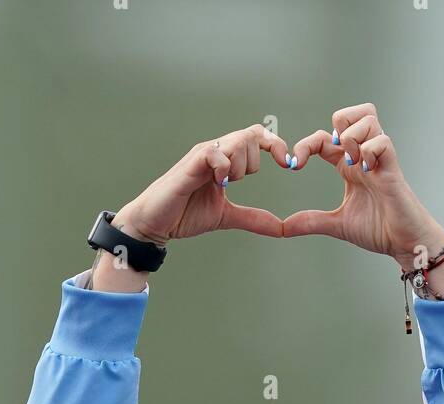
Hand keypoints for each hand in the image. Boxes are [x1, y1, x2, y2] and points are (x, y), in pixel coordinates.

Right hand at [113, 125, 289, 243]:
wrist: (155, 223)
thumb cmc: (185, 214)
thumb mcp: (227, 217)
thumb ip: (254, 218)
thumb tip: (282, 228)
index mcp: (225, 159)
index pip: (257, 136)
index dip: (276, 145)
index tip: (288, 164)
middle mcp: (215, 151)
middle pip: (252, 134)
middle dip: (257, 159)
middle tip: (239, 182)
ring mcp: (203, 155)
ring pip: (238, 141)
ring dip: (240, 166)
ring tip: (223, 184)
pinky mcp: (190, 164)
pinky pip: (215, 154)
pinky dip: (224, 168)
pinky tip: (218, 184)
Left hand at [281, 103, 443, 271]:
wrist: (405, 243)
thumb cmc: (379, 229)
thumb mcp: (336, 225)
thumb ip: (311, 222)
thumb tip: (283, 228)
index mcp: (350, 166)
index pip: (324, 138)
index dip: (306, 145)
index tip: (294, 165)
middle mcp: (364, 157)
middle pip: (353, 113)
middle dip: (337, 124)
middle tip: (332, 153)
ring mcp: (380, 160)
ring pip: (368, 118)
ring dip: (353, 136)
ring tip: (353, 163)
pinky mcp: (393, 169)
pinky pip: (382, 141)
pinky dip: (369, 150)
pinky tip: (366, 170)